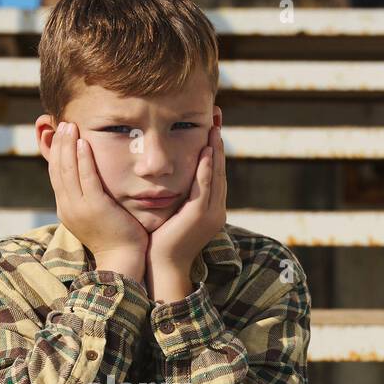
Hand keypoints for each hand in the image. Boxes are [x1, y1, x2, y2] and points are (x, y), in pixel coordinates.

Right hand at [49, 121, 147, 279]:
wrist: (122, 260)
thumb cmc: (115, 238)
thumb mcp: (95, 216)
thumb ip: (89, 198)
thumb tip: (90, 182)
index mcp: (65, 208)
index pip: (56, 175)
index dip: (56, 153)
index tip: (60, 135)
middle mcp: (66, 207)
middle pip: (57, 169)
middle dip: (59, 144)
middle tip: (62, 123)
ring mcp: (78, 207)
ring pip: (67, 170)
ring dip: (67, 145)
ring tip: (70, 126)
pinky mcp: (94, 207)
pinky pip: (86, 178)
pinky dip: (83, 159)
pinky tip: (84, 143)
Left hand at [145, 123, 226, 301]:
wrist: (163, 267)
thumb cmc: (163, 243)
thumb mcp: (175, 215)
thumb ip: (179, 197)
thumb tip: (171, 178)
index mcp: (211, 209)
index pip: (215, 173)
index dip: (215, 148)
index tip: (213, 126)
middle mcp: (216, 209)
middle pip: (220, 169)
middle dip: (219, 141)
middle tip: (218, 116)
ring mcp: (211, 213)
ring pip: (216, 175)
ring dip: (216, 149)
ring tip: (215, 126)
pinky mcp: (200, 216)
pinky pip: (206, 187)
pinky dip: (207, 168)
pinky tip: (207, 150)